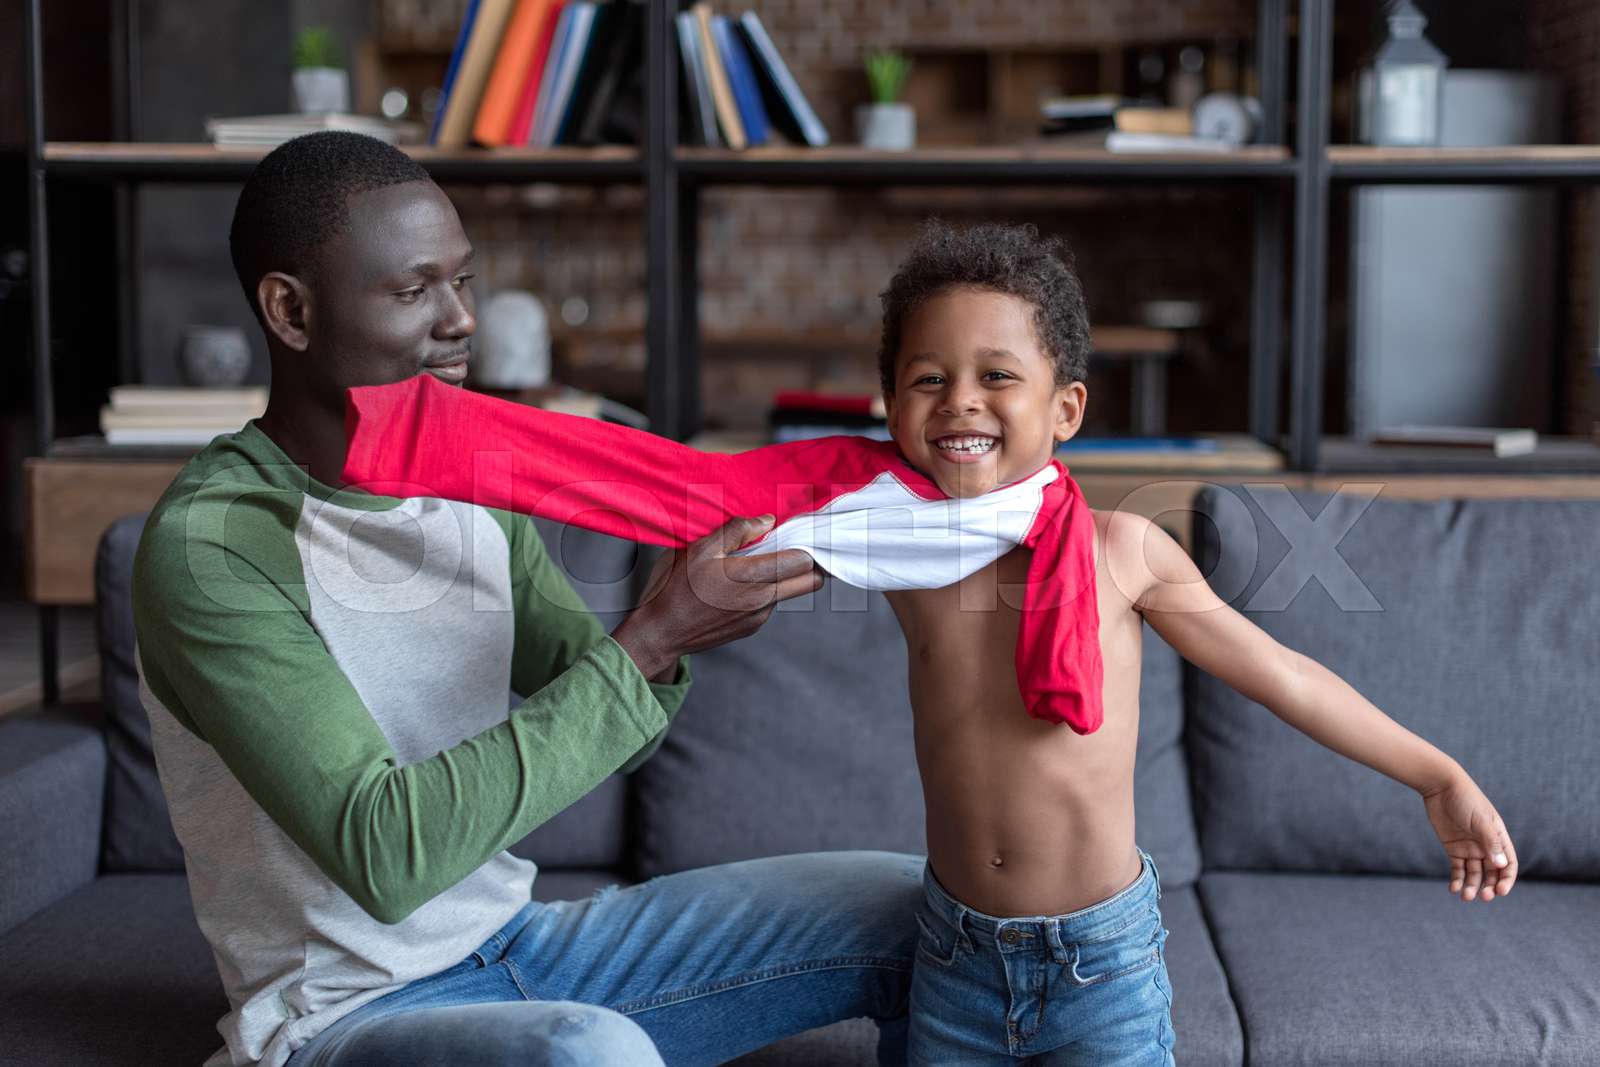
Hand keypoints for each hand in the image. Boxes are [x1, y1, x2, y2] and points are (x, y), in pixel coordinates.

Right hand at [611, 515, 822, 680]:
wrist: (660, 632)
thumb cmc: (674, 587)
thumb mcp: (700, 548)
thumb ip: (736, 531)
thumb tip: (767, 521)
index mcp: (752, 576)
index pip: (804, 561)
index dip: (809, 544)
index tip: (801, 532)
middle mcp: (763, 600)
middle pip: (811, 582)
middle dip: (810, 564)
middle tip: (793, 548)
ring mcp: (759, 617)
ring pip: (790, 592)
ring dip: (783, 577)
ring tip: (755, 563)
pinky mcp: (751, 628)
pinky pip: (770, 605)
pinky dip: (764, 591)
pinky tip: (739, 584)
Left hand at [1421, 771, 1516, 901]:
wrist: (1441, 787)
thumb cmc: (1465, 800)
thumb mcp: (1480, 821)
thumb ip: (1490, 842)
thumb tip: (1501, 865)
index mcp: (1499, 838)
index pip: (1508, 864)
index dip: (1507, 880)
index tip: (1501, 891)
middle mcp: (1486, 846)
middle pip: (1492, 873)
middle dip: (1489, 887)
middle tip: (1483, 897)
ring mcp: (1470, 848)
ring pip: (1474, 874)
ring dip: (1472, 886)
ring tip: (1465, 897)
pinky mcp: (1453, 848)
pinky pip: (1458, 869)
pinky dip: (1457, 880)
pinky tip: (1453, 889)